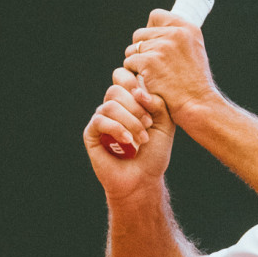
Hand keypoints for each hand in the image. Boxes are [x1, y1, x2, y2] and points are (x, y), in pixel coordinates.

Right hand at [83, 67, 173, 197]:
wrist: (143, 179)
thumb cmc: (155, 152)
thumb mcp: (165, 125)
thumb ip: (158, 103)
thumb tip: (139, 91)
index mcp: (129, 101)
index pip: (123, 77)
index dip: (134, 83)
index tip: (148, 102)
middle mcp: (113, 108)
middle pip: (116, 89)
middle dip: (135, 106)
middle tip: (148, 124)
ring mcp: (102, 119)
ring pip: (110, 105)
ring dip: (130, 121)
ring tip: (142, 139)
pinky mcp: (92, 133)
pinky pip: (99, 120)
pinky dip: (116, 129)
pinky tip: (127, 142)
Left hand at [122, 10, 220, 118]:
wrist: (198, 105)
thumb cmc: (195, 85)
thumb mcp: (195, 53)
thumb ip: (177, 39)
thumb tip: (156, 32)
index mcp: (188, 29)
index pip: (157, 16)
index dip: (151, 30)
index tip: (154, 44)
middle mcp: (176, 33)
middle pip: (140, 33)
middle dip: (143, 50)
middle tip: (155, 67)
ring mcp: (162, 47)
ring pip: (133, 49)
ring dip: (137, 62)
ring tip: (154, 76)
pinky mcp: (149, 61)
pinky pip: (129, 62)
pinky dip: (134, 74)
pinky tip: (148, 82)